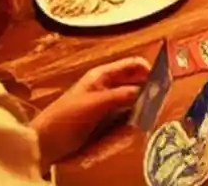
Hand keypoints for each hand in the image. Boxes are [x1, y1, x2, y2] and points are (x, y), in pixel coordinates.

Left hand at [31, 57, 150, 167]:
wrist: (45, 142)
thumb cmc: (66, 118)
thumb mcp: (96, 104)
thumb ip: (121, 95)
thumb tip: (146, 91)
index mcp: (102, 75)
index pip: (132, 65)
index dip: (148, 69)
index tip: (162, 82)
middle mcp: (106, 86)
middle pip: (135, 82)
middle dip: (148, 90)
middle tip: (161, 101)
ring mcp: (106, 104)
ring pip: (132, 100)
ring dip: (141, 107)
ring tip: (152, 115)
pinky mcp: (105, 120)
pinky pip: (125, 116)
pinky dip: (133, 119)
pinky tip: (138, 125)